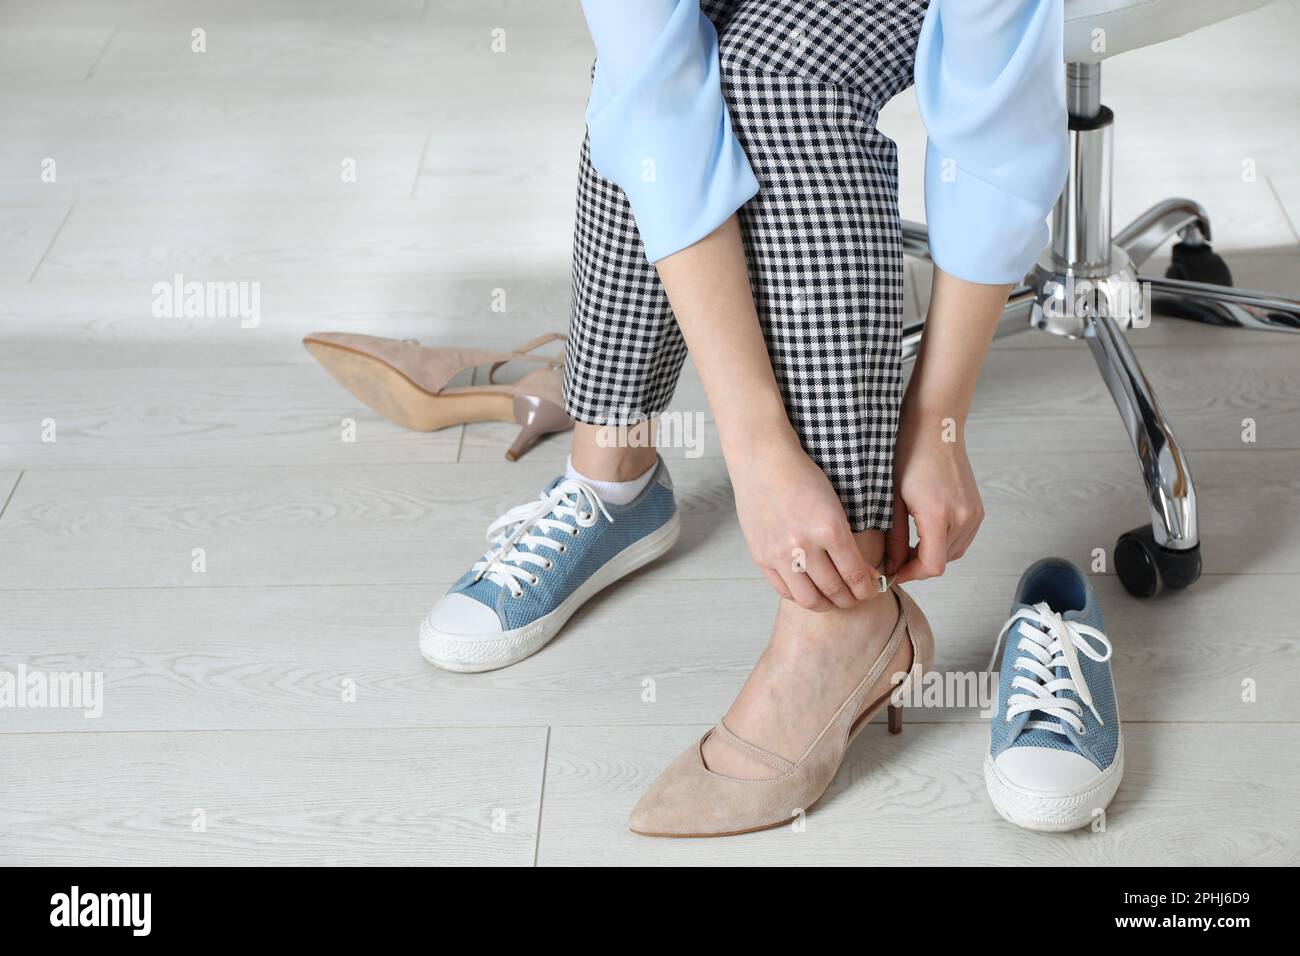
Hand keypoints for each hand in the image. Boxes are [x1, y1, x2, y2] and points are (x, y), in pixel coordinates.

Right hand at [731, 433, 881, 609]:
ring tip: (832, 599)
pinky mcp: (762, 557)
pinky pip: (785, 591)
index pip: (856, 576)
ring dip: (826, 604)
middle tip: (855, 597)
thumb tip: (863, 575)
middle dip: (851, 599)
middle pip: (835, 592)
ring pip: (810, 599)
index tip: (871, 590)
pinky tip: (808, 588)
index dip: (868, 590)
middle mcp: (805, 546)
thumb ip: (847, 542)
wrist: (763, 462)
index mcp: (830, 530)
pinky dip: (801, 595)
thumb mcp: (835, 505)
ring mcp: (780, 554)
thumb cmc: (803, 478)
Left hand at [884, 402, 984, 583]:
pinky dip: (944, 543)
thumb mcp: (894, 499)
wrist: (937, 428)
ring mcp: (974, 514)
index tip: (894, 572)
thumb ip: (894, 538)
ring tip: (908, 546)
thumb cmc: (910, 455)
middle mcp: (963, 517)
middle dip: (918, 566)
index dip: (911, 574)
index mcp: (938, 514)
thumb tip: (892, 566)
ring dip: (931, 555)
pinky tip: (925, 534)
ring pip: (953, 553)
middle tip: (895, 559)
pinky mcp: (978, 510)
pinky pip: (962, 539)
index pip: (932, 565)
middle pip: (942, 562)